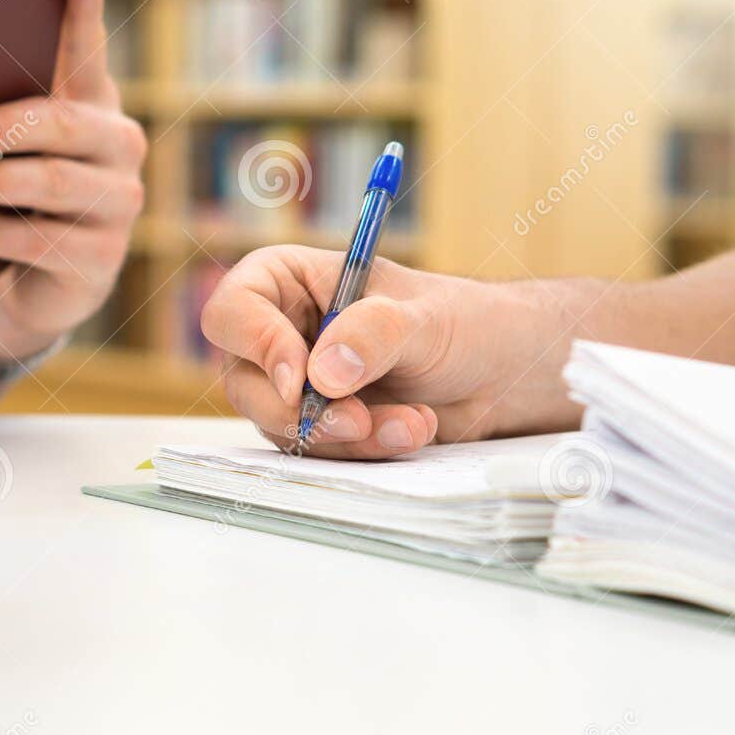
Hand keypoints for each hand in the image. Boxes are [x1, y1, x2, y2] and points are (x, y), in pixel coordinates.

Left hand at [0, 0, 146, 358]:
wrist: (33, 285)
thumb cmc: (8, 192)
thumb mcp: (4, 142)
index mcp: (93, 102)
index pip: (88, 50)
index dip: (84, 10)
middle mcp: (119, 146)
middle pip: (64, 124)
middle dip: (6, 126)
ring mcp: (118, 204)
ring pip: (54, 183)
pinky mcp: (101, 259)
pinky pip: (42, 241)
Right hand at [200, 245, 582, 457]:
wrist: (500, 375)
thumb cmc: (461, 322)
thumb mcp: (425, 318)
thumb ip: (374, 334)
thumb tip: (324, 372)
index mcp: (288, 281)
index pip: (234, 310)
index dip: (255, 344)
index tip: (299, 377)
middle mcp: (281, 333)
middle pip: (245, 381)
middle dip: (300, 410)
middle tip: (356, 420)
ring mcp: (297, 386)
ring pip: (281, 426)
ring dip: (347, 435)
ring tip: (412, 420)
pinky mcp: (322, 428)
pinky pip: (320, 452)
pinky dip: (367, 450)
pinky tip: (413, 429)